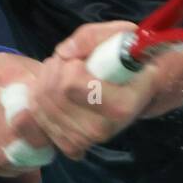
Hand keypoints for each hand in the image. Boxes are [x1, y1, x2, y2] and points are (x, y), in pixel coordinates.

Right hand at [0, 53, 53, 176]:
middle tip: (45, 154)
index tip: (55, 140)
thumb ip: (50, 90)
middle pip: (13, 142)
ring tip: (31, 160)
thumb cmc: (11, 74)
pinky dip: (3, 169)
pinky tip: (14, 163)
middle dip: (33, 153)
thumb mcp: (33, 71)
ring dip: (19, 165)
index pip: (30, 117)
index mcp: (7, 77)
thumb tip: (73, 115)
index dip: (45, 135)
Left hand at [30, 21, 157, 160]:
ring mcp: (86, 140)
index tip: (81, 60)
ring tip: (65, 75)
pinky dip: (41, 101)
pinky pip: (39, 119)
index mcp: (120, 105)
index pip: (70, 85)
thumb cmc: (132, 61)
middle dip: (55, 70)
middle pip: (52, 94)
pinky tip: (57, 93)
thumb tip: (64, 53)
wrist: (143, 91)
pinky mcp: (71, 146)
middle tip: (69, 63)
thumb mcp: (121, 36)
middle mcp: (102, 129)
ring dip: (46, 82)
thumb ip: (92, 37)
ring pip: (41, 106)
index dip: (69, 65)